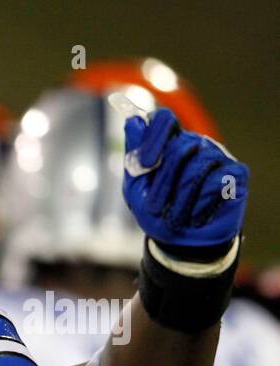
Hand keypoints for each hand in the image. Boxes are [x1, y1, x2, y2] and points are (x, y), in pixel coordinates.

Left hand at [122, 107, 248, 256]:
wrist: (181, 241)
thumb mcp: (136, 187)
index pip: (163, 121)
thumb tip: (132, 121)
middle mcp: (196, 144)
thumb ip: (134, 155)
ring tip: (176, 216)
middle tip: (157, 207)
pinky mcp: (236, 174)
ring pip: (199, 166)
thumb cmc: (157, 212)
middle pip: (180, 146)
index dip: (153, 139)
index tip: (145, 165)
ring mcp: (218, 157)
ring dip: (181, 200)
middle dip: (164, 183)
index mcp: (169, 143)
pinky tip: (197, 215)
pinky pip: (218, 181)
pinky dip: (202, 204)